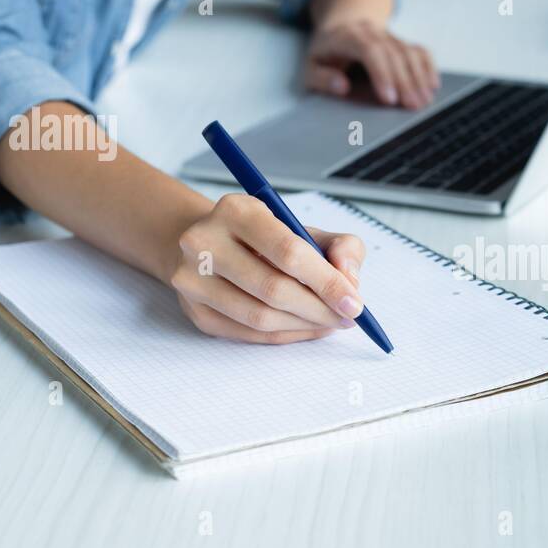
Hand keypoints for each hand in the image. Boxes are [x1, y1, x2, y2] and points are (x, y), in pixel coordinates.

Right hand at [168, 194, 366, 344]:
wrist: (209, 245)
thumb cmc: (265, 238)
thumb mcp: (304, 227)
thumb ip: (340, 246)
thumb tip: (350, 282)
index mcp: (237, 211)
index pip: (288, 252)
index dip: (327, 282)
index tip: (354, 303)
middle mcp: (205, 242)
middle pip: (273, 289)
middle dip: (319, 309)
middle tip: (346, 318)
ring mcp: (193, 280)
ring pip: (260, 317)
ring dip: (304, 326)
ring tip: (329, 323)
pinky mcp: (194, 311)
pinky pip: (248, 334)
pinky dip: (285, 336)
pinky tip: (305, 328)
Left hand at [304, 19, 438, 108]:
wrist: (340, 27)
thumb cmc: (325, 55)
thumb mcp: (311, 67)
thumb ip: (322, 78)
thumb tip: (342, 86)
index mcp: (347, 36)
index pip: (369, 50)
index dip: (381, 73)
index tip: (389, 99)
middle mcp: (371, 32)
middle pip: (393, 53)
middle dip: (404, 81)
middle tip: (412, 106)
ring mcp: (389, 35)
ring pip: (408, 52)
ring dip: (418, 77)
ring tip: (423, 102)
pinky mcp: (401, 42)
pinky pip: (419, 51)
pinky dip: (428, 67)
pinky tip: (432, 85)